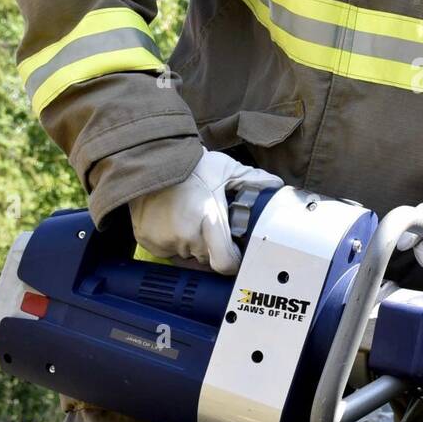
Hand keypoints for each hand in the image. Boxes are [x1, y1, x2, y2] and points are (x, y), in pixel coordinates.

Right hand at [130, 148, 282, 273]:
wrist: (151, 159)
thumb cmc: (192, 165)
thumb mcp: (226, 169)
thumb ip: (253, 180)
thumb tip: (275, 186)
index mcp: (209, 220)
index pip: (225, 263)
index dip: (233, 261)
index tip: (235, 253)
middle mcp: (186, 234)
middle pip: (207, 257)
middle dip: (212, 246)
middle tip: (209, 223)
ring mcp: (164, 240)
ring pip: (186, 254)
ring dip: (190, 243)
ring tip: (189, 217)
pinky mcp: (147, 240)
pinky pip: (166, 251)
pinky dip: (171, 241)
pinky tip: (172, 221)